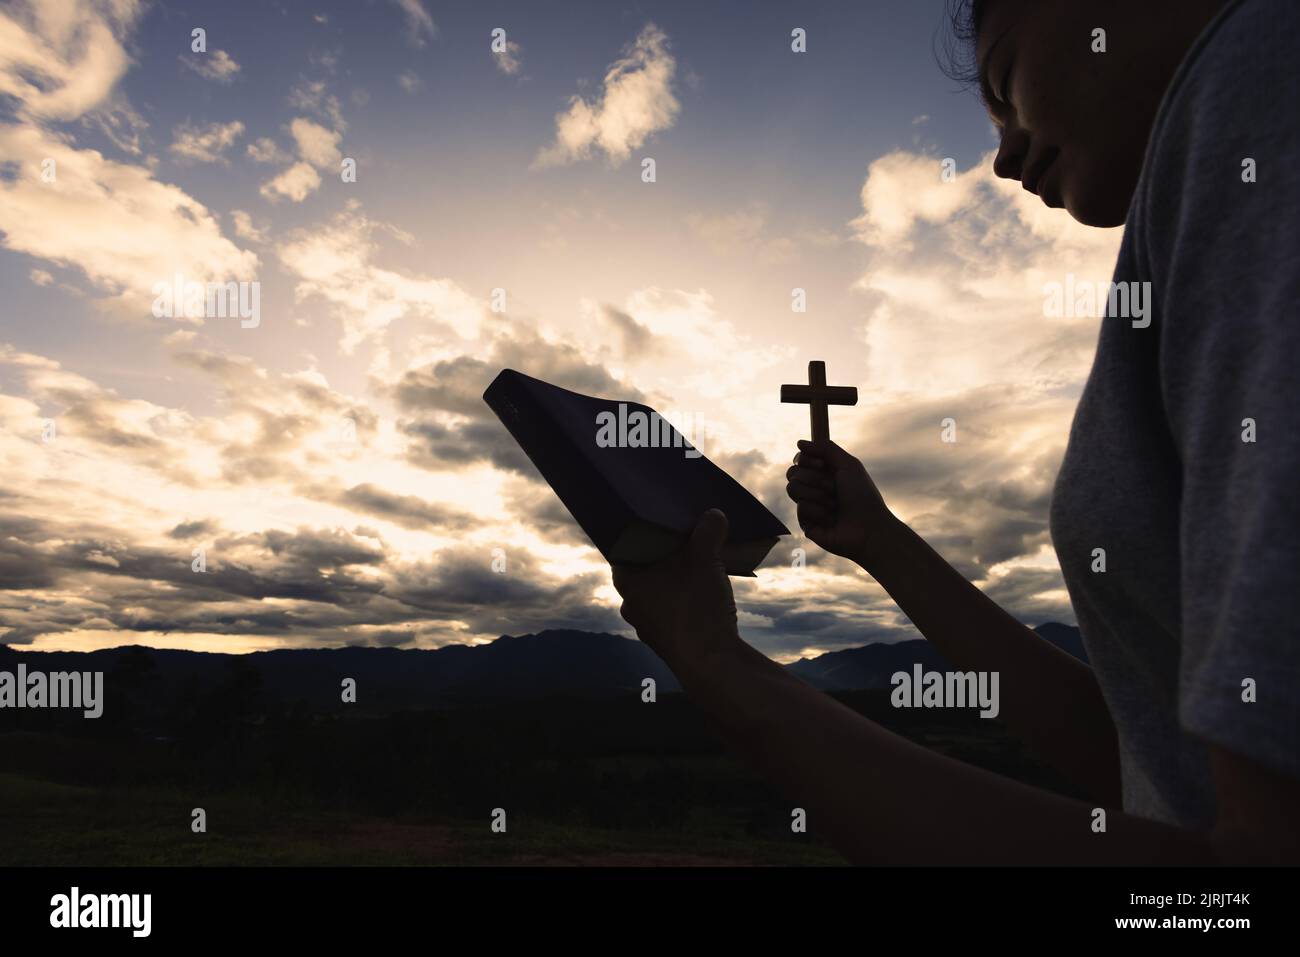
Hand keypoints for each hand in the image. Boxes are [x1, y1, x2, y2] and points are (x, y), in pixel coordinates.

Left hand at [611, 509, 742, 673]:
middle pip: (645, 573)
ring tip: (701, 566)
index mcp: (628, 585)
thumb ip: (707, 533)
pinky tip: (710, 596)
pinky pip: (678, 616)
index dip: (639, 536)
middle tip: (683, 540)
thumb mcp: (704, 560)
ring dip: (679, 582)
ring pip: (662, 597)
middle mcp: (633, 608)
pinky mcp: (673, 645)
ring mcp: (652, 630)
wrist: (712, 666)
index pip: (624, 551)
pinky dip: (690, 604)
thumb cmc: (696, 607)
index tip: (654, 524)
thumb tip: (715, 515)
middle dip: (665, 558)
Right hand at [785, 439, 898, 568]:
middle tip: (833, 488)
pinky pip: (801, 508)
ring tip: (833, 505)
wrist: (868, 528)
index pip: (800, 460)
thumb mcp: (848, 465)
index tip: (822, 465)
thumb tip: (799, 443)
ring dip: (816, 494)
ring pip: (792, 489)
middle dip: (814, 479)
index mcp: (824, 473)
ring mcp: (809, 506)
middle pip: (792, 472)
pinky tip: (831, 519)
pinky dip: (818, 511)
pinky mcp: (806, 523)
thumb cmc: (863, 496)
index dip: (806, 460)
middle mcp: (815, 488)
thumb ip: (825, 448)